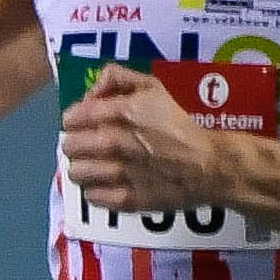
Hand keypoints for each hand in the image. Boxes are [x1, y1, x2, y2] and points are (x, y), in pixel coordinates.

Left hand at [54, 64, 236, 216]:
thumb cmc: (180, 123)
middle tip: (90, 146)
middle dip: (77, 143)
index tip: (85, 124)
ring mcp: (118, 174)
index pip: (71, 118)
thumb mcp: (154, 87)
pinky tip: (108, 184)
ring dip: (83, 168)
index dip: (75, 120)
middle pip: (69, 146)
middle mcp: (115, 142)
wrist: (210, 163)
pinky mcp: (125, 199)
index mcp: (121, 112)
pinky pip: (91, 196)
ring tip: (97, 166)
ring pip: (75, 172)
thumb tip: (90, 92)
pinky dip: (96, 190)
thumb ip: (118, 79)